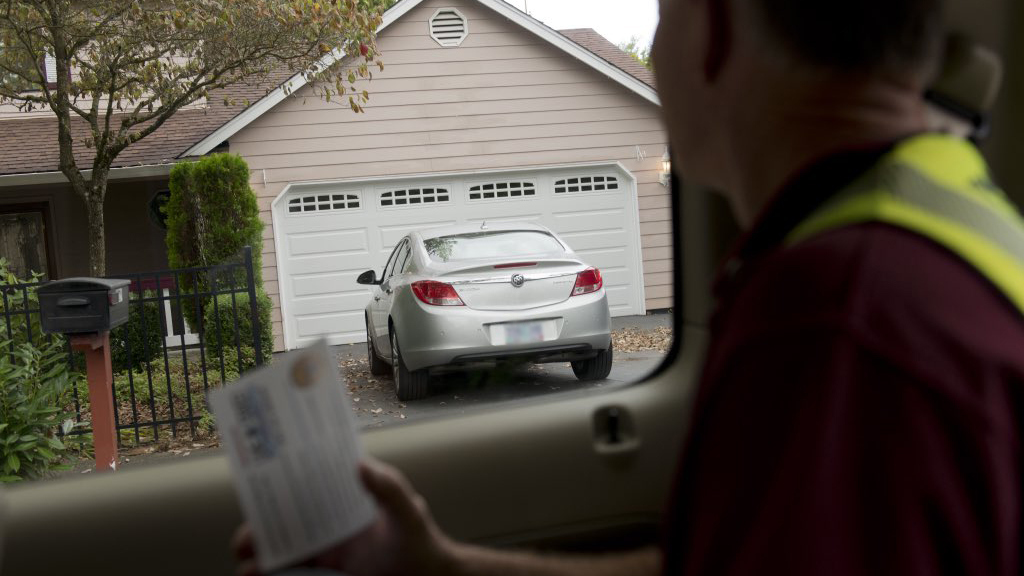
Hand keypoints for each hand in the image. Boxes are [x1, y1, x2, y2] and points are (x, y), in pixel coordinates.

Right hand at [233, 458, 454, 575]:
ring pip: (281, 550)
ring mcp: (324, 552)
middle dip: (258, 529)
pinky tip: (259, 575)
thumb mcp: (408, 513)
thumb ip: (388, 488)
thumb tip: (360, 463)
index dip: (278, 484)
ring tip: (248, 568)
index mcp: (343, 502)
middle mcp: (328, 524)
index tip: (255, 484)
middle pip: (283, 522)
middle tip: (245, 540)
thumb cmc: (421, 542)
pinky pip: (292, 573)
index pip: (306, 486)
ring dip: (259, 557)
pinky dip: (273, 574)